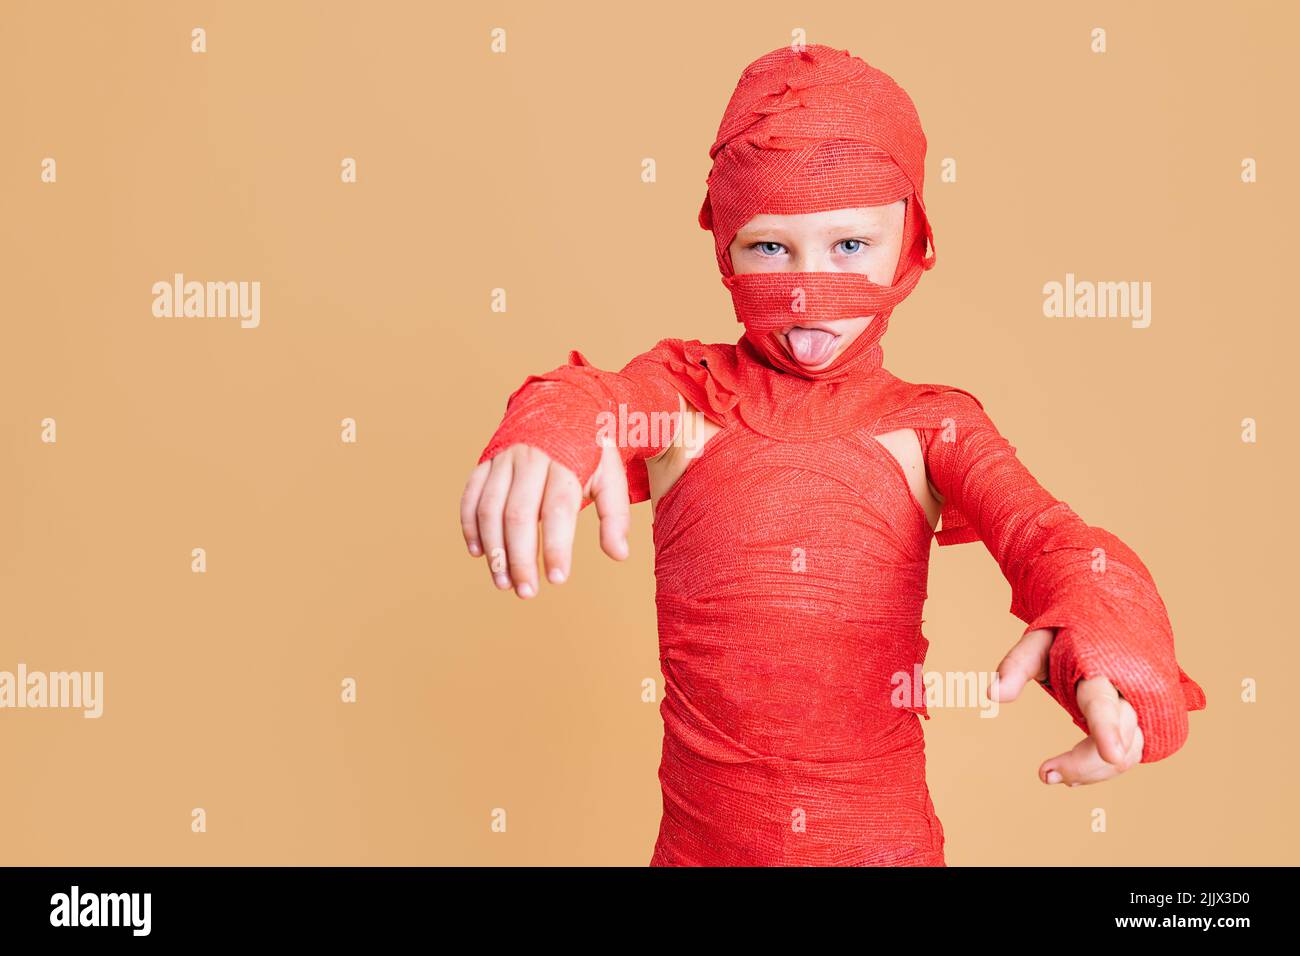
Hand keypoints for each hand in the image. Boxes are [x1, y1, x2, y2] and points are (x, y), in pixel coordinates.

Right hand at [460, 439, 630, 597]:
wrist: (563, 402)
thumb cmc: (589, 449)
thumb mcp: (611, 476)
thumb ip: (615, 515)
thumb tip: (619, 555)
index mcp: (565, 464)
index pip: (557, 511)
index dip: (555, 546)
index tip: (556, 579)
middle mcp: (531, 460)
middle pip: (519, 514)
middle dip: (519, 557)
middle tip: (526, 591)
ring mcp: (505, 460)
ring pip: (490, 508)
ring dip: (493, 548)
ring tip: (502, 581)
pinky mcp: (486, 462)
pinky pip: (471, 495)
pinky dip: (470, 525)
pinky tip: (479, 553)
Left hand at [990, 627, 1143, 785]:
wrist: (1117, 611)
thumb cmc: (1073, 628)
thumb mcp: (1040, 639)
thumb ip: (1016, 666)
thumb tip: (992, 695)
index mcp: (1104, 666)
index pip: (1104, 702)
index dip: (1108, 729)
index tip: (1111, 755)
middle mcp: (1133, 688)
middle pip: (1120, 740)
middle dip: (1083, 766)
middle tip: (1044, 774)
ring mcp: (1148, 704)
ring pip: (1130, 752)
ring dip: (1092, 771)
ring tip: (1054, 773)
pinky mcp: (1152, 717)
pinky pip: (1135, 750)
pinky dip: (1105, 765)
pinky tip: (1077, 772)